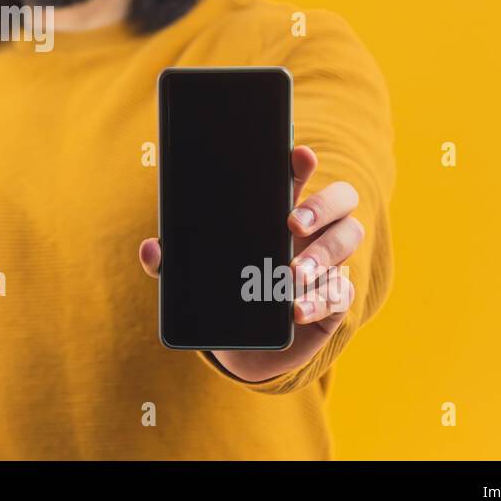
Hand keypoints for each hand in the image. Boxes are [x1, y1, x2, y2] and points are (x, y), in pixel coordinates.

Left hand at [139, 144, 364, 382]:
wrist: (243, 346)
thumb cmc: (224, 293)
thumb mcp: (194, 275)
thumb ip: (170, 261)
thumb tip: (151, 250)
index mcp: (280, 211)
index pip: (299, 175)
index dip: (302, 162)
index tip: (299, 154)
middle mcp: (313, 231)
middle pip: (342, 198)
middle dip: (323, 204)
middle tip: (292, 222)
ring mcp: (329, 263)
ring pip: (350, 237)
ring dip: (325, 253)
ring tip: (292, 273)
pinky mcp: (334, 298)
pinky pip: (342, 291)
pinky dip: (319, 299)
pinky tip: (296, 308)